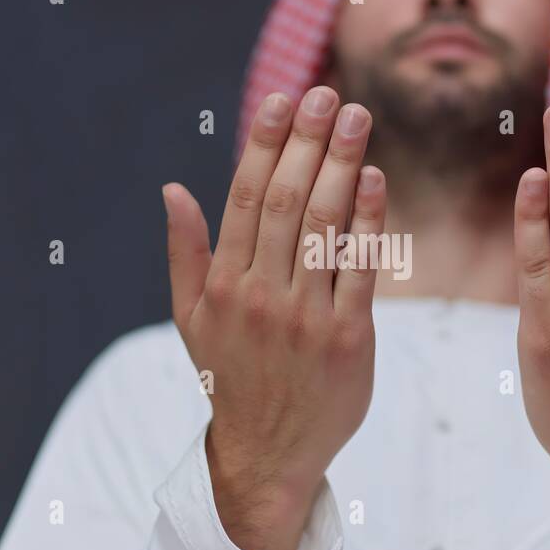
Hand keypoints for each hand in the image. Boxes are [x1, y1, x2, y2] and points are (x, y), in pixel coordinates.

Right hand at [163, 87, 384, 549]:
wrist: (268, 453)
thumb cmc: (232, 377)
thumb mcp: (191, 320)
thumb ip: (185, 252)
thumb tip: (173, 188)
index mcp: (223, 285)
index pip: (246, 197)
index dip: (266, 143)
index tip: (283, 100)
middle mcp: (261, 295)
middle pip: (289, 201)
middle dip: (309, 142)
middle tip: (329, 96)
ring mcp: (306, 317)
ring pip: (326, 227)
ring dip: (343, 166)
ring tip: (357, 120)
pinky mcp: (349, 339)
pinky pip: (360, 270)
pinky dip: (368, 222)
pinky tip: (375, 180)